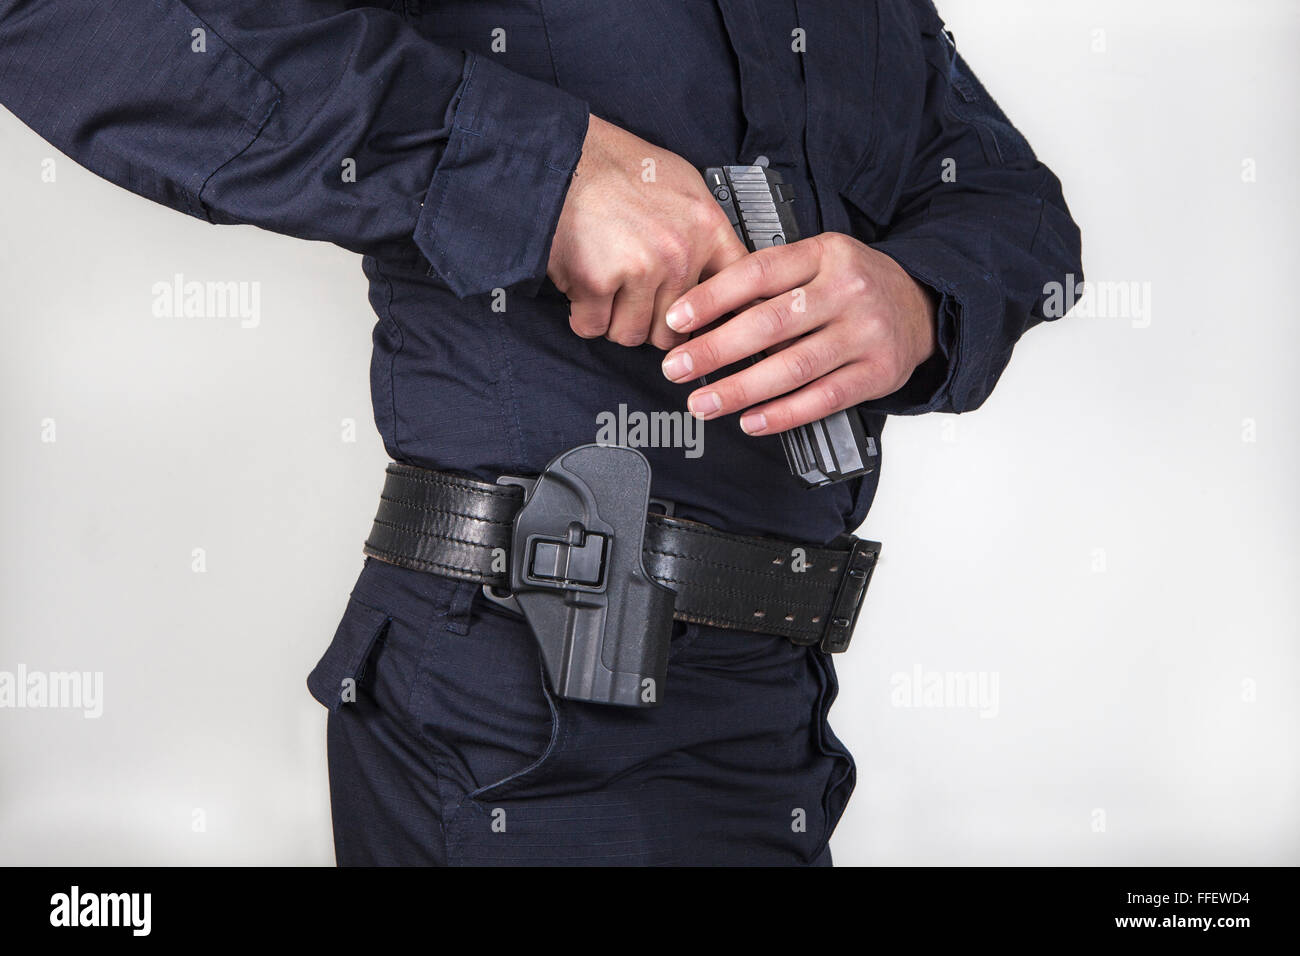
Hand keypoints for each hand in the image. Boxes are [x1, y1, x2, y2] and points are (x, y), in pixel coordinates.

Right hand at [547, 115, 747, 349]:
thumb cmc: (620, 168)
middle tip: (634, 305)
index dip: (716, 319)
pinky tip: (582, 293)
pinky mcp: (596, 281)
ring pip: (631, 335)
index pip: (733, 296)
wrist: (566, 153)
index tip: (703, 328)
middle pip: (673, 330)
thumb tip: (719, 274)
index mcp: (706, 230)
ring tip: (606, 294)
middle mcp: (679, 253)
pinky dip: (583, 317)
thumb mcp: (684, 186)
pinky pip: (592, 327)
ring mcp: (639, 269)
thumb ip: (703, 233)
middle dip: (650, 324)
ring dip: (614, 322)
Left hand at [659, 232, 938, 433]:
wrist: (922, 306)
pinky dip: (782, 414)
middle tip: (677, 367)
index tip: (677, 318)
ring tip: (703, 402)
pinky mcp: (878, 372)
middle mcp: (847, 291)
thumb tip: (705, 316)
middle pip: (771, 323)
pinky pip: (823, 399)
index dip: (713, 297)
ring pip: (793, 367)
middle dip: (715, 349)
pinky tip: (750, 420)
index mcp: (825, 254)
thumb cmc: (853, 285)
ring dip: (740, 390)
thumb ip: (771, 281)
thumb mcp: (817, 261)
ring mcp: (866, 333)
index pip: (759, 272)